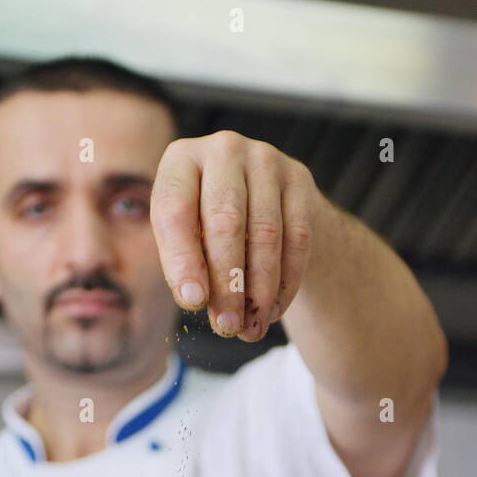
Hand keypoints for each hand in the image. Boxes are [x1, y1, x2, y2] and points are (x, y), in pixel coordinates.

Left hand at [150, 130, 318, 341]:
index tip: (193, 303)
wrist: (264, 201)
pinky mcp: (299, 179)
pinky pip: (298, 238)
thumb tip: (197, 300)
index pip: (177, 211)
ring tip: (250, 327)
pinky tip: (273, 310)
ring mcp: (266, 159)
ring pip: (266, 233)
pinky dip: (286, 281)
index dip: (183, 259)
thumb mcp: (185, 238)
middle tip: (226, 326)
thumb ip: (185, 265)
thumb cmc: (208, 226)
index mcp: (181, 160)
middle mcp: (223, 149)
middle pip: (226, 221)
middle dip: (226, 282)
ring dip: (259, 290)